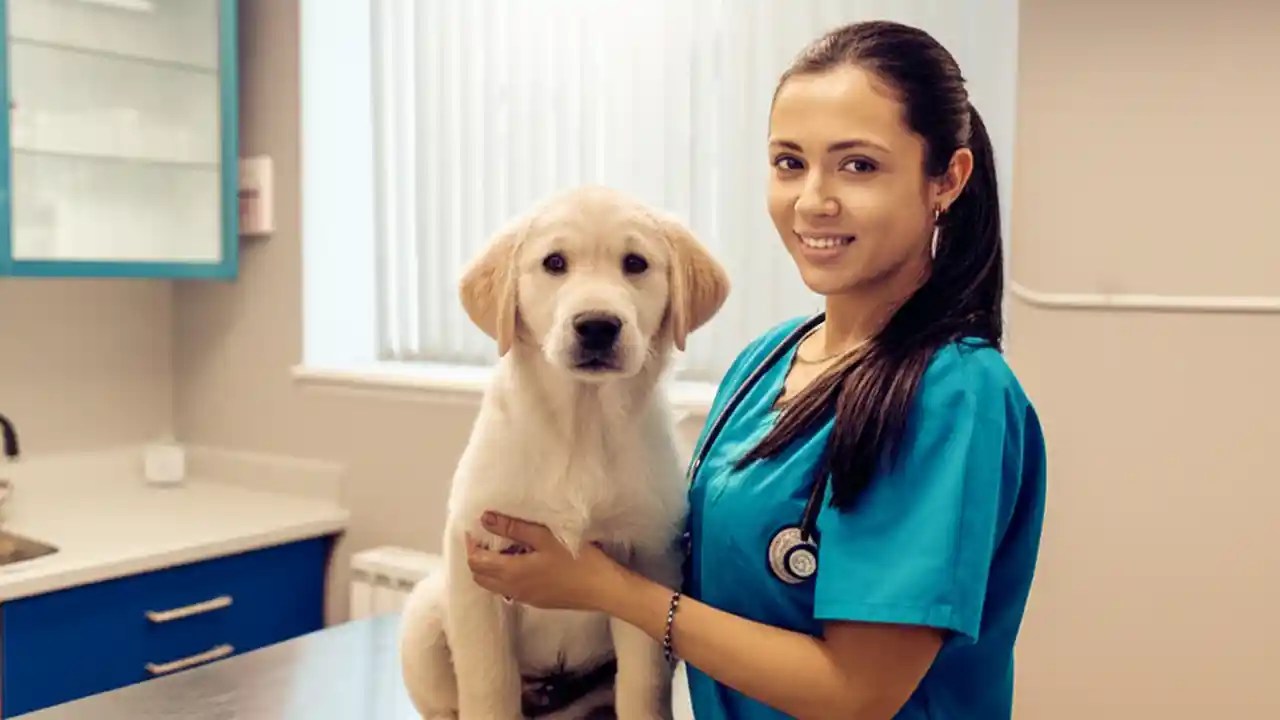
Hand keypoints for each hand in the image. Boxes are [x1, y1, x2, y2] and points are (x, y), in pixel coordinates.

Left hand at [466, 512, 628, 611]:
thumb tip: (485, 518)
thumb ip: (514, 528)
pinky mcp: (536, 602)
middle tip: (487, 536)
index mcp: (511, 573)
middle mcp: (512, 590)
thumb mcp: (545, 537)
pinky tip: (522, 560)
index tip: (476, 528)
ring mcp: (524, 598)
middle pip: (479, 576)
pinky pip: (508, 590)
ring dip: (490, 567)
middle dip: (477, 557)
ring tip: (504, 546)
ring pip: (493, 585)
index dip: (471, 545)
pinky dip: (504, 576)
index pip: (475, 562)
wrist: (603, 589)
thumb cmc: (577, 560)